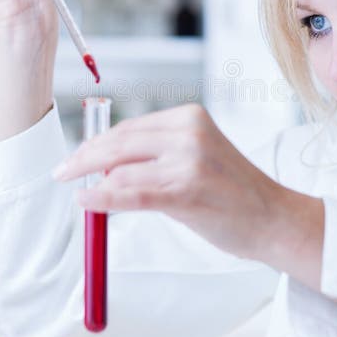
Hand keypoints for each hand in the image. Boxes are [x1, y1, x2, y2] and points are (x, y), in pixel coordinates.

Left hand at [52, 103, 286, 260]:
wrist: (274, 218)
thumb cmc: (232, 193)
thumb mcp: (196, 158)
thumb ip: (155, 156)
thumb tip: (103, 167)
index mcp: (189, 118)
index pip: (129, 127)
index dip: (96, 143)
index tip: (76, 157)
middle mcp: (188, 132)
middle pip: (119, 143)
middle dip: (84, 159)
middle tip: (62, 173)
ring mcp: (189, 161)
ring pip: (121, 170)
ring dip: (92, 183)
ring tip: (80, 194)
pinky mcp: (187, 191)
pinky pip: (132, 194)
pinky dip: (103, 199)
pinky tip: (86, 201)